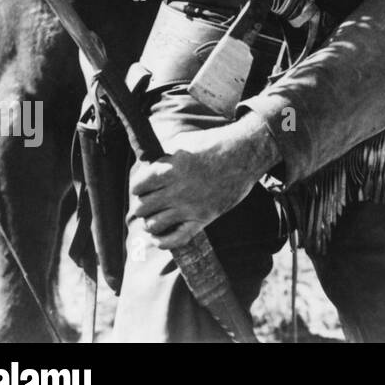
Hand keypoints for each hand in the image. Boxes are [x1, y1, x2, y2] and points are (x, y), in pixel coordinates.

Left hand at [128, 113, 278, 250]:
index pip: (138, 186)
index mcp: (171, 169)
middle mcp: (178, 190)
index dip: (138, 186)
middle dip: (142, 205)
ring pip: (153, 225)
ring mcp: (191, 206)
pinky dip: (162, 242)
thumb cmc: (215, 143)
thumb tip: (145, 164)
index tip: (143, 187)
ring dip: (150, 222)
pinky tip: (159, 237)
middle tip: (149, 202)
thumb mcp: (185, 142)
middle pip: (142, 207)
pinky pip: (175, 239)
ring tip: (155, 217)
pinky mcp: (204, 218)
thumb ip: (164, 155)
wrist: (247, 153)